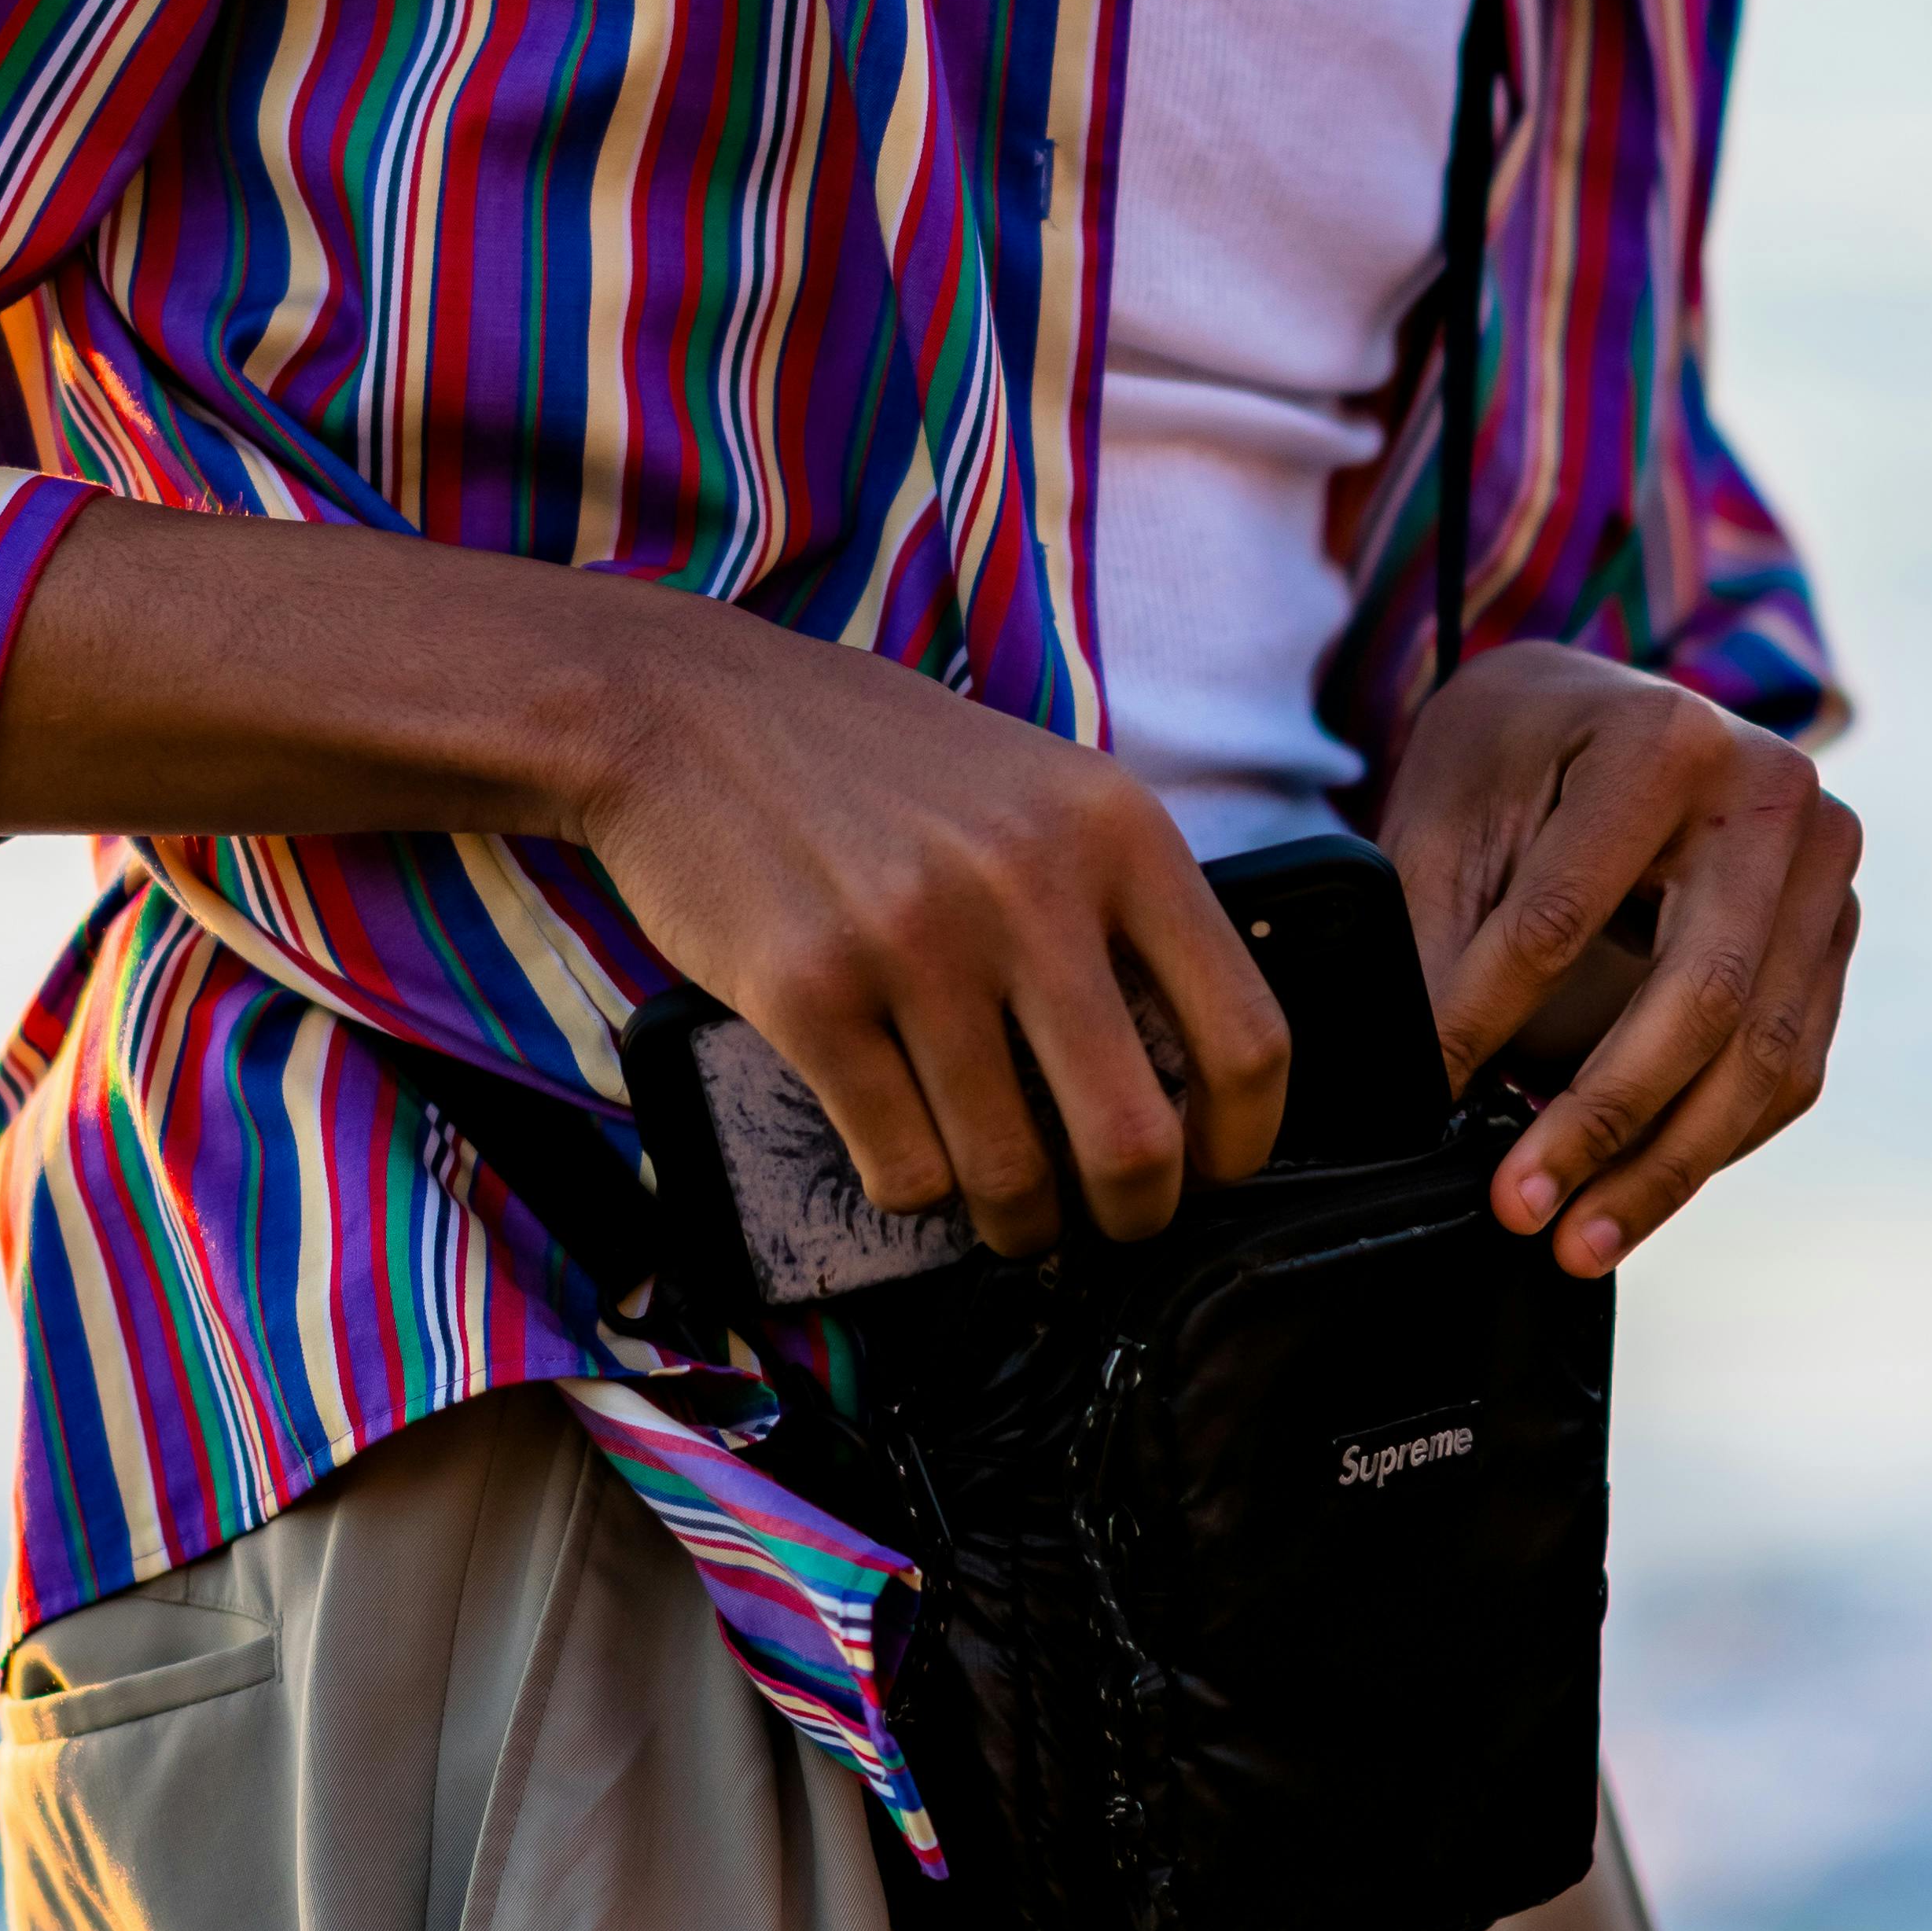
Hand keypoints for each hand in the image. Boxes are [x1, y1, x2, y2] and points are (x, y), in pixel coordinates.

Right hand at [565, 602, 1284, 1262]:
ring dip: (1014, 1220)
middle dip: (1131, 1215)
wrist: (685, 709)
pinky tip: (907, 1151)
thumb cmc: (873, 760)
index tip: (1213, 1173)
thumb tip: (1187, 1062)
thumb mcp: (1037, 786)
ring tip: (1003, 1206)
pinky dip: (914, 1188)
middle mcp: (1028, 885)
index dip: (1244, 1142)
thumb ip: (1117, 897)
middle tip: (1106, 1221)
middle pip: (1135, 1138)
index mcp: (1115, 829)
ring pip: (1008, 1174)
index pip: (1247, 1035)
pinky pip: (901, 1166)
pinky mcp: (810, 996)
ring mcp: (915, 943)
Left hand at [1375, 640, 1859, 1279]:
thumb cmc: (1512, 756)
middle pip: (1702, 997)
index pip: (1564, 917)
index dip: (1485, 1022)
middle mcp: (1775, 795)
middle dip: (1602, 1121)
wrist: (1594, 708)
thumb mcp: (1450, 812)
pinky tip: (1638, 1194)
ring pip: (1764, 1055)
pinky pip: (1792, 1067)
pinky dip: (1716, 1143)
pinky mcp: (1835, 933)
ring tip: (1577, 1241)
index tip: (1429, 1101)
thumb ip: (1439, 938)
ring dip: (1668, 1167)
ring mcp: (1826, 868)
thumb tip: (1426, 1085)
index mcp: (1664, 738)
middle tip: (1519, 1207)